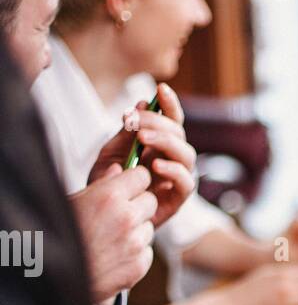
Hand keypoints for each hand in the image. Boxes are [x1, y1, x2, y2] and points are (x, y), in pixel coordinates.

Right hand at [68, 164, 156, 300]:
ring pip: (149, 228)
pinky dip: (134, 254)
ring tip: (110, 239)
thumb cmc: (57, 235)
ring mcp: (135, 244)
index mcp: (109, 196)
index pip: (142, 176)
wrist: (54, 278)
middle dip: (138, 206)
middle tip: (117, 216)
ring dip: (136, 231)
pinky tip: (113, 256)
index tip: (128, 188)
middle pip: (150, 201)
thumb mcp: (73, 201)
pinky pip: (146, 252)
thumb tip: (118, 169)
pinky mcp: (139, 266)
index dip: (134, 182)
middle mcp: (126, 218)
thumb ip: (101, 184)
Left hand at [89, 83, 194, 228]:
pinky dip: (173, 170)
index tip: (160, 88)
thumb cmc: (108, 184)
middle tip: (136, 121)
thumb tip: (142, 102)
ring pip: (187, 155)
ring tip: (143, 139)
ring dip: (167, 142)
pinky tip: (155, 165)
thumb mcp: (111, 152)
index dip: (169, 104)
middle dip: (160, 122)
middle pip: (179, 134)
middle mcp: (171, 159)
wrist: (102, 216)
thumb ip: (126, 132)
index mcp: (158, 145)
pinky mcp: (177, 200)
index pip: (171, 120)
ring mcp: (176, 179)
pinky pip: (186, 182)